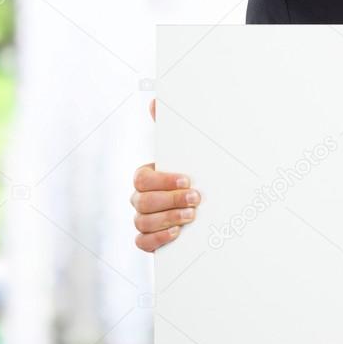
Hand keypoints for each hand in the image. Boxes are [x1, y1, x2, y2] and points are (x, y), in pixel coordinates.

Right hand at [130, 98, 201, 251]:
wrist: (202, 205)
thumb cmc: (190, 174)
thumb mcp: (183, 151)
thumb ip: (169, 128)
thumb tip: (154, 100)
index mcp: (145, 177)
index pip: (142, 179)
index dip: (164, 181)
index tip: (188, 180)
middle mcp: (140, 199)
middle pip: (143, 202)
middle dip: (171, 201)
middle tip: (196, 199)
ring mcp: (143, 220)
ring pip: (142, 223)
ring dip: (169, 219)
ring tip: (192, 216)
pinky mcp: (149, 239)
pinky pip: (141, 243)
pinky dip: (157, 239)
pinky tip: (177, 233)